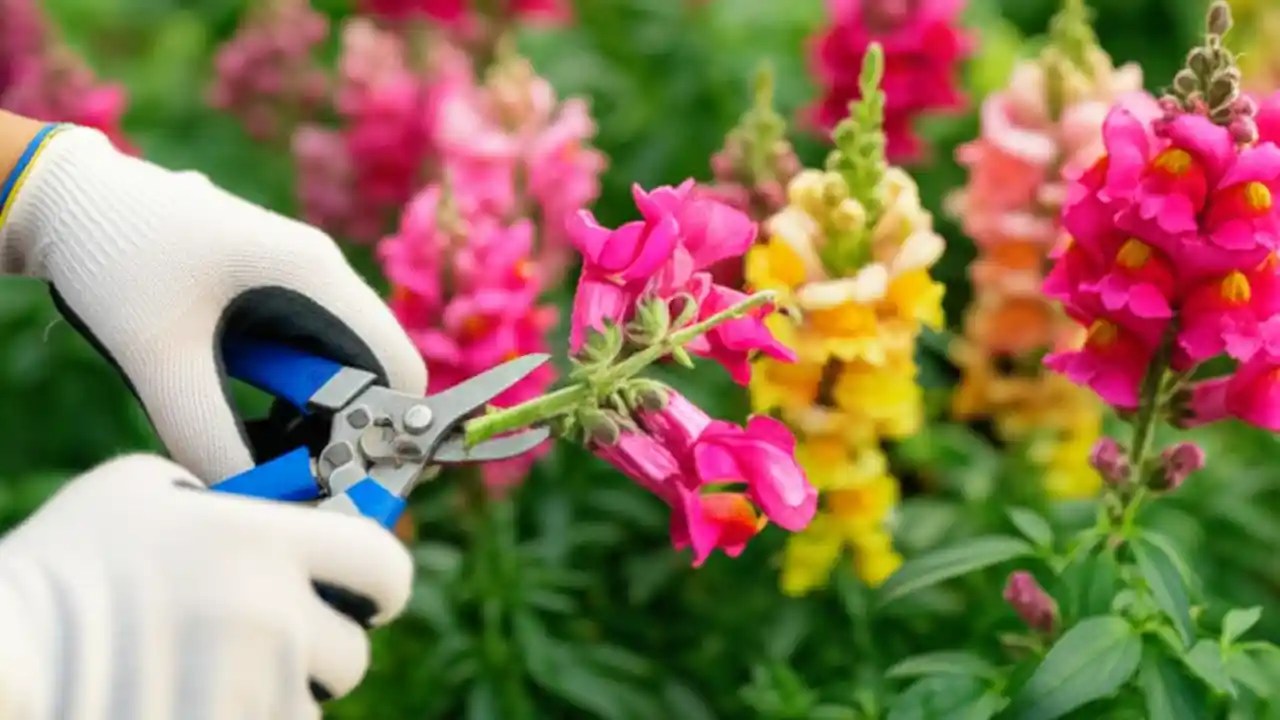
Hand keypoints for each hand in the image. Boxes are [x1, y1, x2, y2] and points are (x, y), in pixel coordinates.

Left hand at [0, 126, 425, 481]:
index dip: (388, 432)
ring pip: (338, 372)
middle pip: (372, 377)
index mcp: (316, 278)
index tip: (343, 478)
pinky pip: (304, 360)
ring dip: (311, 420)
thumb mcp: (158, 356)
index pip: (399, 370)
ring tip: (256, 451)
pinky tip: (238, 421)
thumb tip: (248, 501)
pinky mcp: (270, 295)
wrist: (66, 197)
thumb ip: (205, 434)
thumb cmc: (115, 257)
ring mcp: (298, 284)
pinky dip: (287, 401)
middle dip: (342, 434)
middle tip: (291, 477)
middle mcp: (322, 278)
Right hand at [0, 454, 412, 719]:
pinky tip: (193, 701)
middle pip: (351, 654)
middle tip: (265, 645)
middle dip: (318, 653)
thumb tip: (275, 511)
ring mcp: (253, 689)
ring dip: (279, 700)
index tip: (368, 595)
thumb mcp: (144, 490)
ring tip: (211, 678)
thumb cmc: (62, 565)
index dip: (380, 585)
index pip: (385, 566)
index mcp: (264, 540)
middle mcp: (274, 615)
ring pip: (310, 710)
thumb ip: (225, 497)